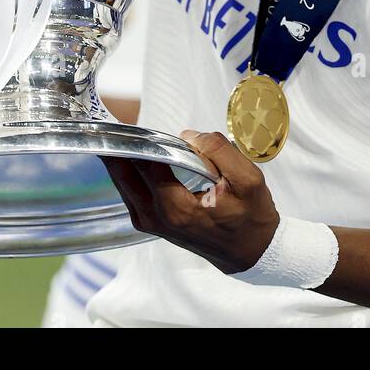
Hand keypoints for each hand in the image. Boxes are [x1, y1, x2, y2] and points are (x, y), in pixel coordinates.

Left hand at [101, 129, 279, 274]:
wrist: (252, 253)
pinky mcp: (151, 223)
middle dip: (119, 144)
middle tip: (117, 118)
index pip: (145, 162)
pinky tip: (136, 151)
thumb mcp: (249, 180)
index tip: (130, 117)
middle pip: (123, 172)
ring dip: (121, 156)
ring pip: (123, 181)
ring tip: (124, 130)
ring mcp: (150, 222)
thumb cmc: (251, 217)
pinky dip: (128, 170)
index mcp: (177, 207)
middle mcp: (156, 217)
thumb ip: (219, 151)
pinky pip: (130, 190)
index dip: (138, 137)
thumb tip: (188, 134)